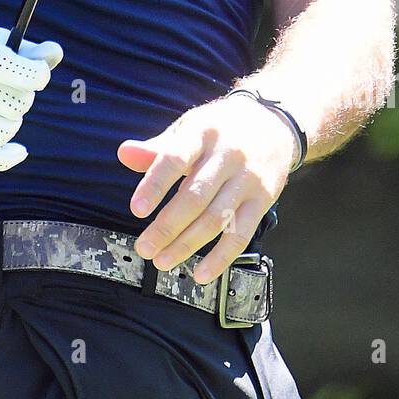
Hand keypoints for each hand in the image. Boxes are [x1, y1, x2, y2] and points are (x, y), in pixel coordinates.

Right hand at [0, 4, 62, 170]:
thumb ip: (25, 49)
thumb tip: (55, 54)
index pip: (11, 67)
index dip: (35, 75)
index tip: (38, 75)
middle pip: (13, 103)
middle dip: (23, 99)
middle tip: (12, 91)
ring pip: (1, 130)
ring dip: (13, 125)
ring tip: (6, 113)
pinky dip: (3, 159)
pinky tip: (19, 153)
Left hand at [117, 94, 298, 283]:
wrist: (274, 125)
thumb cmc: (221, 130)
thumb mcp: (190, 128)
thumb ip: (157, 147)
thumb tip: (123, 153)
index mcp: (204, 132)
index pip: (175, 158)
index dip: (155, 185)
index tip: (136, 210)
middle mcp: (228, 155)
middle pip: (195, 196)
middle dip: (167, 226)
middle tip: (144, 248)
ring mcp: (248, 179)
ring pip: (216, 219)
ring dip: (187, 245)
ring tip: (162, 261)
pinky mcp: (263, 200)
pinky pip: (241, 234)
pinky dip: (220, 258)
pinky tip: (200, 273)